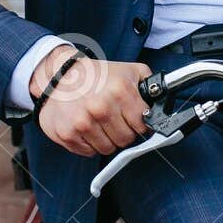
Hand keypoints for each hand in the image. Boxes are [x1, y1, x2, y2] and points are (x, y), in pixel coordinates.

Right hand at [30, 45, 150, 156]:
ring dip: (106, 139)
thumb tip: (164, 102)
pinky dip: (90, 143)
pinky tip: (87, 127)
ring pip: (108, 149)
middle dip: (123, 131)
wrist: (58, 75)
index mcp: (120, 92)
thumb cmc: (96, 75)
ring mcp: (83, 123)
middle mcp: (101, 108)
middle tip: (115, 119)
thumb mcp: (129, 70)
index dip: (140, 123)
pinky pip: (89, 152)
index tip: (133, 118)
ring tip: (99, 122)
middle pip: (126, 139)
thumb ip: (150, 86)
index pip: (143, 125)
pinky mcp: (67, 134)